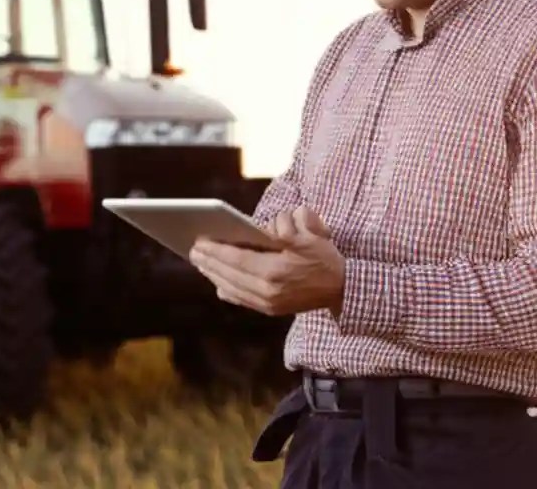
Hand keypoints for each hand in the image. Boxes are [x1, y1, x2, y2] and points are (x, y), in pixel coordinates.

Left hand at [190, 206, 344, 316]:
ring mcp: (269, 303)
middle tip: (193, 250)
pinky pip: (243, 300)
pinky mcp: (272, 310)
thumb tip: (262, 227)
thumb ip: (284, 227)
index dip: (216, 251)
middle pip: (230, 275)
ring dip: (215, 275)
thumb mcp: (308, 235)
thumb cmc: (324, 256)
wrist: (343, 288)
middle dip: (209, 263)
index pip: (237, 260)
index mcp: (276, 271)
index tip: (199, 242)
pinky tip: (217, 283)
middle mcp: (269, 291)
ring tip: (202, 263)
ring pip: (233, 288)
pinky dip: (228, 290)